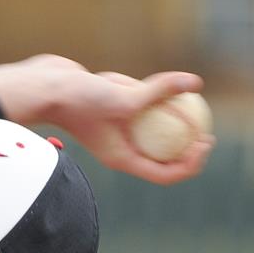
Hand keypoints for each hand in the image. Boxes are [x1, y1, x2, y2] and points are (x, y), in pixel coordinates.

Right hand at [0, 54, 215, 185]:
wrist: (46, 85)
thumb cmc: (79, 99)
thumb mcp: (124, 97)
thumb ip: (160, 90)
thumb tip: (195, 82)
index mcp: (123, 159)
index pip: (165, 173)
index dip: (191, 163)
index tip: (206, 142)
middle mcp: (121, 149)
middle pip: (163, 154)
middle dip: (188, 144)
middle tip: (207, 127)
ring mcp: (116, 130)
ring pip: (152, 126)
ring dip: (166, 111)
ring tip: (178, 94)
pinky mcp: (112, 111)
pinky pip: (140, 106)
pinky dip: (149, 94)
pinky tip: (159, 79)